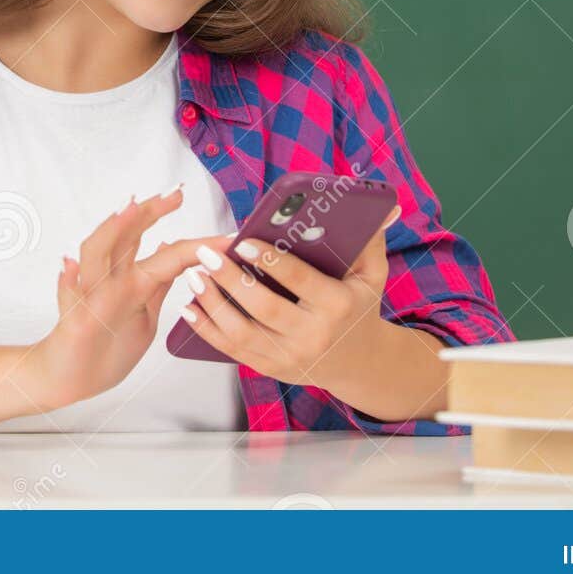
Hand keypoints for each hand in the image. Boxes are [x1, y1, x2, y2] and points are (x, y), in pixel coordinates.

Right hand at [28, 187, 226, 408]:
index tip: (227, 236)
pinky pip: (70, 299)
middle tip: (176, 194)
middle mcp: (112, 281)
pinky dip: (68, 282)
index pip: (169, 253)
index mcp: (134, 281)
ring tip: (129, 210)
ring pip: (98, 255)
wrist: (70, 379)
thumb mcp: (145, 313)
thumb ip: (157, 284)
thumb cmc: (106, 348)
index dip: (198, 242)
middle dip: (150, 212)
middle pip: (128, 236)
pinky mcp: (77, 321)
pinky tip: (68, 267)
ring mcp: (92, 298)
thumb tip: (173, 249)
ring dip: (112, 231)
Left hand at [179, 203, 400, 388]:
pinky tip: (191, 308)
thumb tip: (381, 205)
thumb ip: (370, 239)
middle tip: (205, 255)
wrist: (359, 363)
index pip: (300, 281)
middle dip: (230, 280)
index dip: (270, 261)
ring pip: (242, 333)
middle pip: (264, 307)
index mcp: (337, 306)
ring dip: (213, 304)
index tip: (242, 241)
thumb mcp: (373, 274)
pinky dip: (208, 330)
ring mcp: (290, 356)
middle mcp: (313, 335)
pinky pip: (233, 350)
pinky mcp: (271, 368)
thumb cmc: (359, 307)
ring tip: (193, 277)